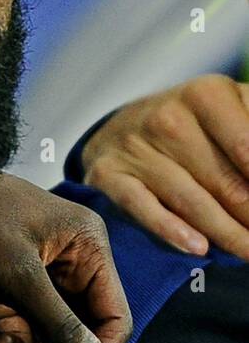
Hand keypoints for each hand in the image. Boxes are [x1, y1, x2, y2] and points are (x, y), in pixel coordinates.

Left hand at [0, 172, 131, 342]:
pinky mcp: (12, 284)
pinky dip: (13, 340)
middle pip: (81, 330)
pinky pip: (24, 323)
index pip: (112, 316)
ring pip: (50, 333)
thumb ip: (60, 326)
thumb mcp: (18, 276)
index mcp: (88, 249)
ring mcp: (42, 274)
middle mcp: (72, 262)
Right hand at [81, 74, 248, 259]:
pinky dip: (170, 228)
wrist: (124, 125)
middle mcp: (167, 118)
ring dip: (228, 234)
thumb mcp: (234, 108)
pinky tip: (198, 247)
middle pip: (226, 183)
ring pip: (190, 201)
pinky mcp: (108, 174)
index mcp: (205, 95)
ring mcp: (135, 147)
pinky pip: (142, 206)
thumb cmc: (196, 125)